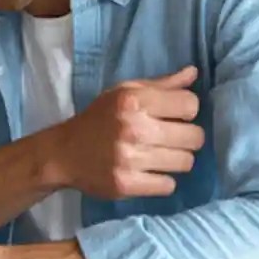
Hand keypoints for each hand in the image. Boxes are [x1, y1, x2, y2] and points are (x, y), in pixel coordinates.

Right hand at [52, 65, 204, 198]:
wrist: (63, 153)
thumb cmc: (98, 119)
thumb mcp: (124, 93)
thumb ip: (160, 85)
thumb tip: (194, 73)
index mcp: (134, 100)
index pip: (190, 104)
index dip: (185, 111)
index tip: (172, 116)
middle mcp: (133, 128)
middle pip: (195, 137)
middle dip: (185, 138)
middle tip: (168, 139)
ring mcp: (130, 159)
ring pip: (186, 162)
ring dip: (175, 160)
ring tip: (157, 156)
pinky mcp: (127, 184)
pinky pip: (168, 185)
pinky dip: (161, 181)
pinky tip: (146, 173)